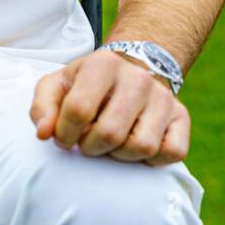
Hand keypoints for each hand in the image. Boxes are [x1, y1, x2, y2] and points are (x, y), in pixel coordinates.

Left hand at [28, 49, 189, 164]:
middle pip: (110, 133)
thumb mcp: (57, 86)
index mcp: (103, 63)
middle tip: (87, 141)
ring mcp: (163, 97)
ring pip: (142, 146)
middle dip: (90, 147)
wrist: (130, 69)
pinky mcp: (181, 117)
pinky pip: (172, 152)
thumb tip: (45, 134)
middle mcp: (137, 77)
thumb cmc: (86, 85)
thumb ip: (42, 108)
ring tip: (110, 142)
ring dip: (119, 155)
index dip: (64, 134)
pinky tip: (135, 146)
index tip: (63, 136)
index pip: (79, 111)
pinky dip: (152, 160)